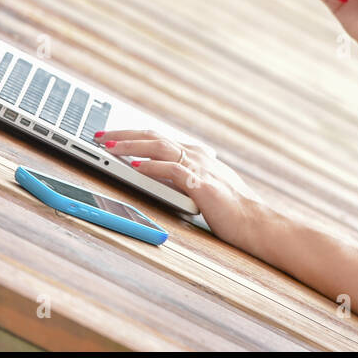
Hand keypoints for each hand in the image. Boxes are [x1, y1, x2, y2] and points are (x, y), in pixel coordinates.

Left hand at [96, 130, 266, 251]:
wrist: (256, 223)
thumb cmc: (232, 210)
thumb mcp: (206, 186)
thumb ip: (186, 177)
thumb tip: (158, 173)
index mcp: (199, 155)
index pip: (160, 137)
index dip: (133, 134)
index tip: (112, 135)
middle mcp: (198, 156)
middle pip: (155, 136)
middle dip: (124, 134)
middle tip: (100, 135)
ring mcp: (201, 168)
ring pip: (160, 147)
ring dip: (131, 145)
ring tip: (109, 147)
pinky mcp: (202, 185)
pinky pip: (172, 170)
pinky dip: (151, 166)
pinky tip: (135, 166)